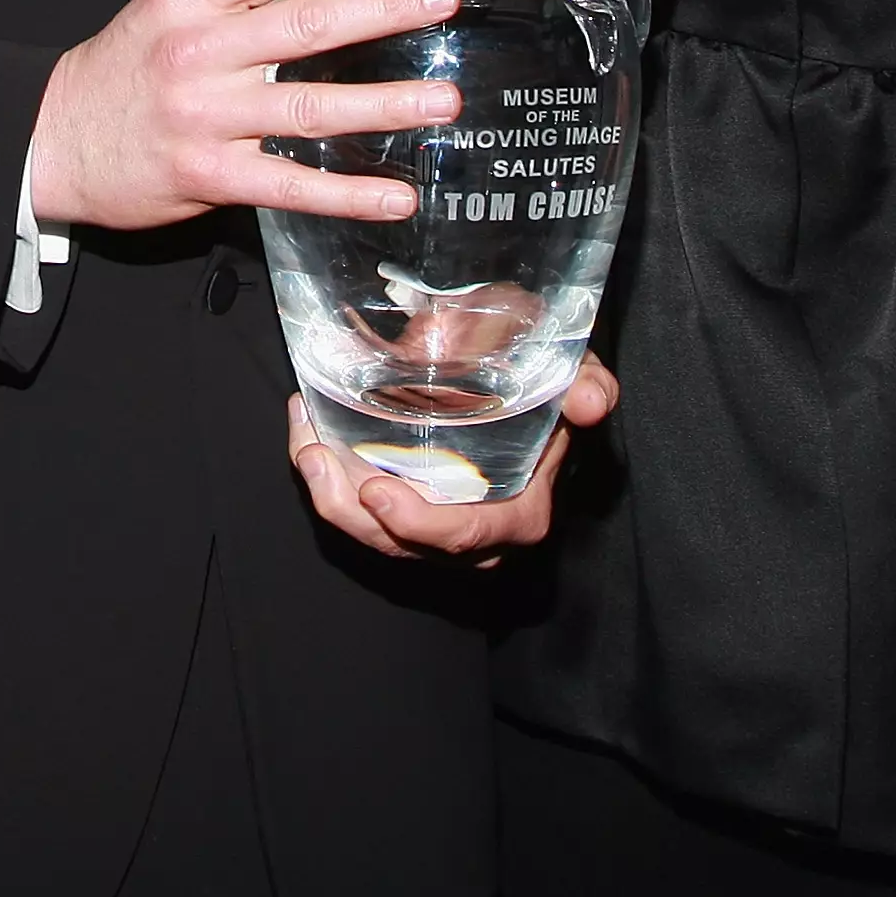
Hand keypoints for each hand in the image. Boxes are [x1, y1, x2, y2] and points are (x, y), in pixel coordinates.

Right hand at [28, 0, 456, 231]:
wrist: (55, 138)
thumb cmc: (126, 67)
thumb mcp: (173, 1)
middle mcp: (197, 51)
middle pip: (305, 25)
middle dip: (383, 10)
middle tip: (440, 1)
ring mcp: (204, 117)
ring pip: (309, 107)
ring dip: (385, 103)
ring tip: (441, 99)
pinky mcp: (209, 177)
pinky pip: (291, 184)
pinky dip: (349, 193)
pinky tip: (396, 195)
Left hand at [287, 355, 618, 562]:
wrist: (510, 351)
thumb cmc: (539, 364)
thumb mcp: (569, 365)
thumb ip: (585, 383)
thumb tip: (590, 401)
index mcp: (520, 509)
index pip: (469, 536)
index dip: (420, 525)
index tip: (375, 491)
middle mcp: (477, 530)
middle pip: (404, 544)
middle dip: (350, 512)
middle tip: (317, 460)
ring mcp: (436, 521)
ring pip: (373, 534)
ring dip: (328, 494)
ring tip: (305, 444)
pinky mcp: (406, 504)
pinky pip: (360, 511)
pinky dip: (328, 478)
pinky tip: (307, 433)